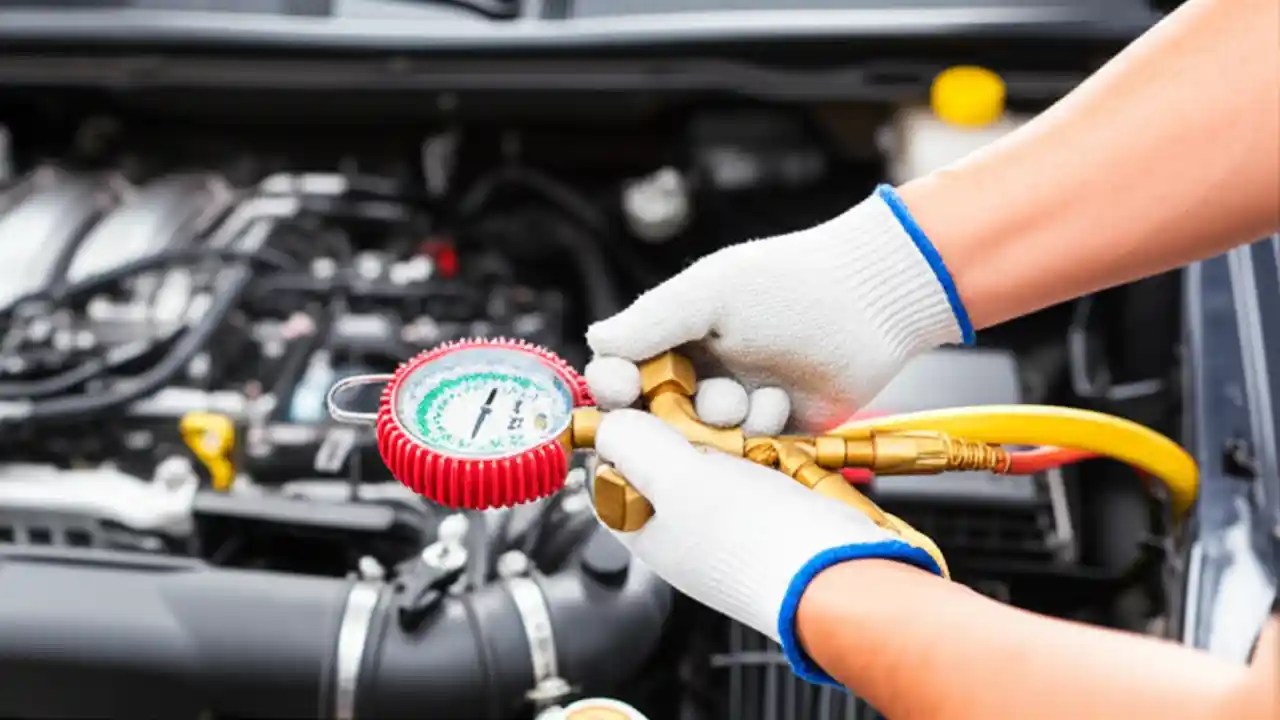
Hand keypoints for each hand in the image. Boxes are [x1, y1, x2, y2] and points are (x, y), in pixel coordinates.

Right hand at [586, 186, 972, 429]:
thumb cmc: (791, 284)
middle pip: (653, 418)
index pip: (621, 374)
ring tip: (758, 391)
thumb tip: (597, 340)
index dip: (615, 389)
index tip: (623, 390)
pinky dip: (759, 432)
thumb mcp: (711, 291)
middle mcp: (700, 373)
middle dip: (675, 413)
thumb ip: (651, 320)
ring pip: (699, 442)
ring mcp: (735, 406)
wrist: (870, 306)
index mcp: (676, 335)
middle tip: (702, 394)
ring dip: (724, 420)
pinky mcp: (772, 434)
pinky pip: (743, 455)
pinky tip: (782, 404)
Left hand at [594, 409, 944, 685]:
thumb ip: (633, 443)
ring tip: (751, 415)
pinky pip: (754, 449)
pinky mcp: (773, 498)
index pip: (611, 464)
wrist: (841, 570)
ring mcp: (729, 510)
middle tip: (710, 404)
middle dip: (685, 410)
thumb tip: (609, 423)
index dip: (623, 424)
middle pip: (663, 444)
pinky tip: (774, 422)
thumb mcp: (674, 480)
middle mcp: (682, 519)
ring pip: (712, 439)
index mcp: (644, 524)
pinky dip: (762, 429)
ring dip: (728, 415)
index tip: (639, 390)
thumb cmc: (756, 540)